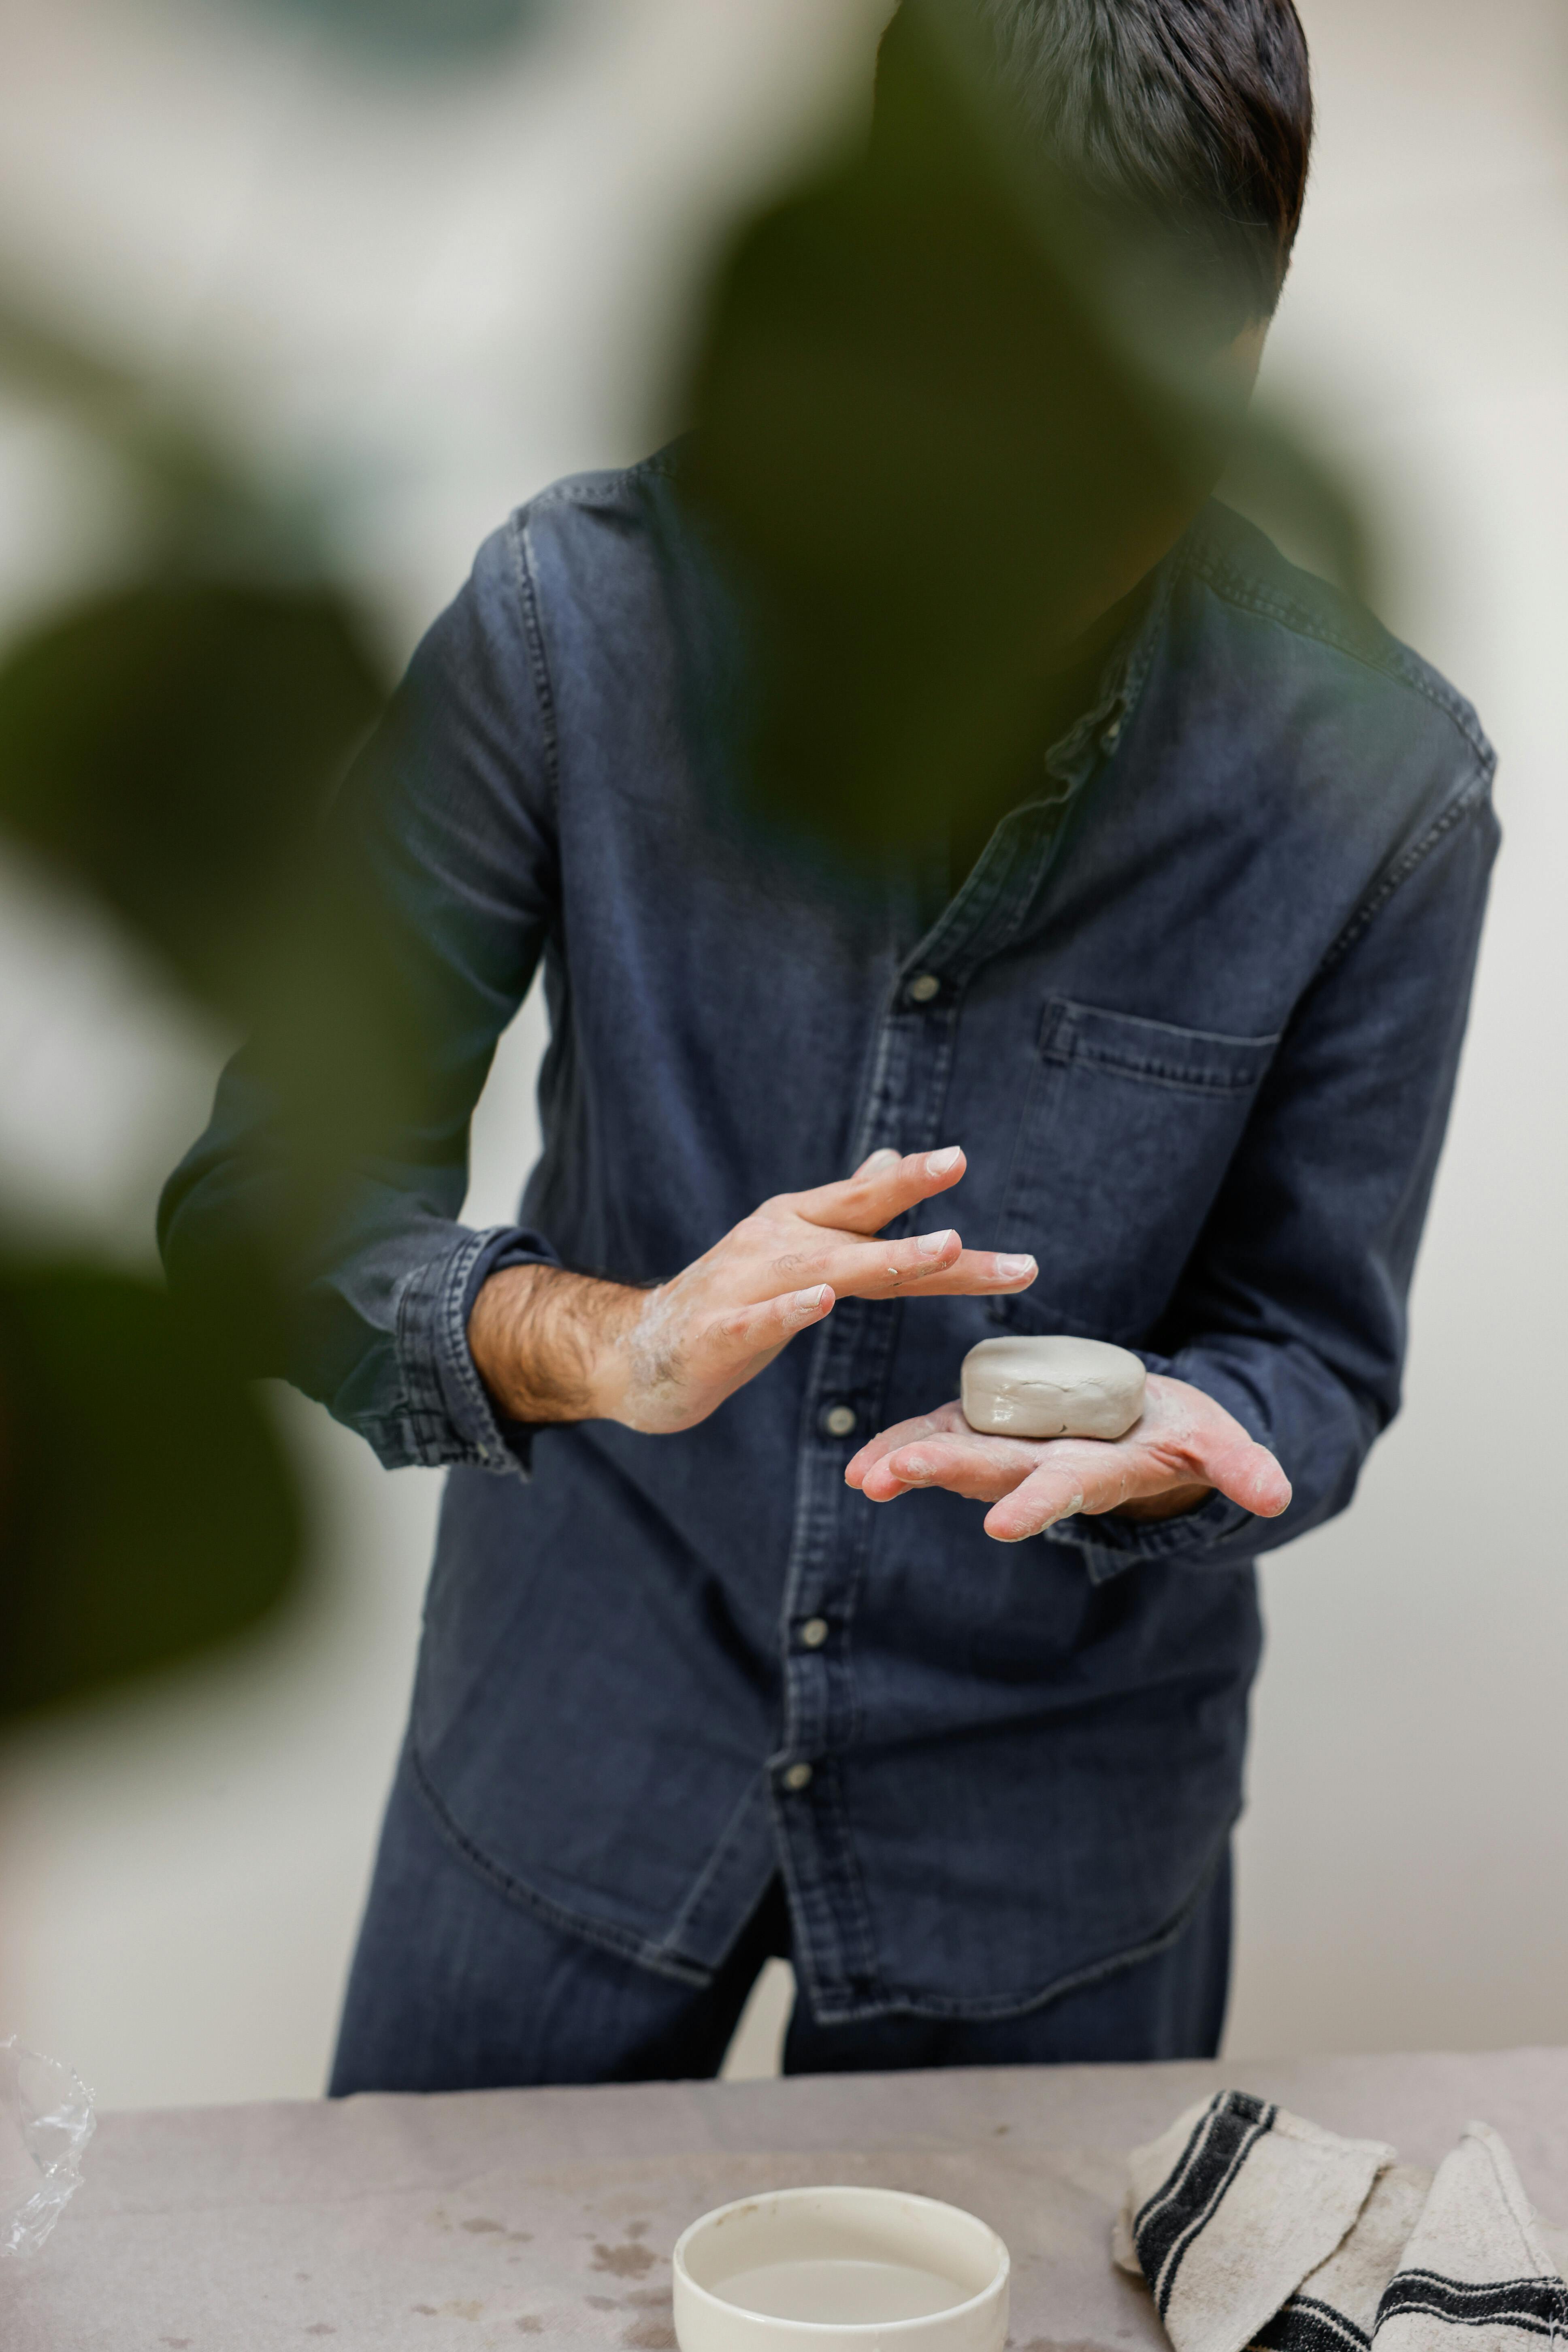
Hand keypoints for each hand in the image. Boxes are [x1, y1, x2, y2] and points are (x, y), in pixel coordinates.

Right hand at [468, 1145, 1036, 1434]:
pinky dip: (789, 1311)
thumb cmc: (727, 1302)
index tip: (959, 1158)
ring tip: (942, 1249)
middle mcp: (774, 1244)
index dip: (911, 1181)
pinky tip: (820, 1302)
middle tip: (972, 1221)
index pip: (866, 1203)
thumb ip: (846, 1211)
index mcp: (796, 1224)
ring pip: (823, 1270)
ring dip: (885, 1258)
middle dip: (919, 1223)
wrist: (635, 1351)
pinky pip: (758, 1321)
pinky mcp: (716, 1334)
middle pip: (859, 1231)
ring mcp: (743, 1287)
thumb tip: (890, 1161)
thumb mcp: (791, 1249)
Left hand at [845, 1371, 1290, 1541]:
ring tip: (865, 1475)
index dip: (1035, 1505)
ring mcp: (1012, 1451)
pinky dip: (904, 1445)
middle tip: (898, 1474)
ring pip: (956, 1457)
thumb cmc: (1180, 1436)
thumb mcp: (1217, 1444)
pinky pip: (941, 1433)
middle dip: (947, 1471)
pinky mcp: (990, 1426)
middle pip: (993, 1473)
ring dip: (910, 1465)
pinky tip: (863, 1465)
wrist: (1144, 1429)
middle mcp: (1044, 1470)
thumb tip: (1279, 1496)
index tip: (1003, 1526)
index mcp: (1095, 1473)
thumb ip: (1239, 1467)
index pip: (1063, 1491)